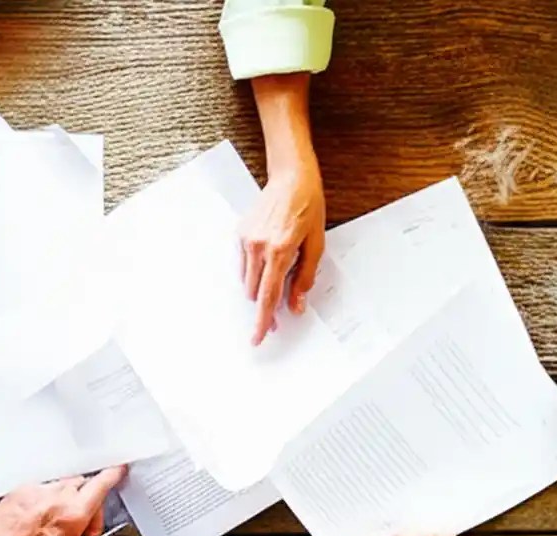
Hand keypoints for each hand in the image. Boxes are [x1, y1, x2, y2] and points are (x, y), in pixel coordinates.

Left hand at [0, 467, 126, 535]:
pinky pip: (44, 489)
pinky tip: (38, 518)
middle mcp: (59, 496)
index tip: (119, 471)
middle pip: (83, 486)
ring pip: (63, 486)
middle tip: (79, 521)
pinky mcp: (25, 489)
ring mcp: (40, 490)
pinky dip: (45, 500)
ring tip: (55, 521)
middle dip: (85, 501)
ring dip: (65, 500)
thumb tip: (88, 533)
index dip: (114, 476)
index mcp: (74, 512)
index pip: (102, 484)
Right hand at [238, 155, 325, 345]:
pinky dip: (255, 270)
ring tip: (278, 278)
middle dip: (265, 307)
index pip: (269, 296)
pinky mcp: (240, 233)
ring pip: (247, 281)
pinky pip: (243, 264)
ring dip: (260, 288)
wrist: (291, 178)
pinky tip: (269, 259)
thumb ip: (305, 278)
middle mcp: (258, 245)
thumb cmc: (308, 207)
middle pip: (255, 293)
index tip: (259, 337)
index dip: (263, 321)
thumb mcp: (316, 245)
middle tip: (279, 316)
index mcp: (280, 250)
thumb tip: (297, 305)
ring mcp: (246, 239)